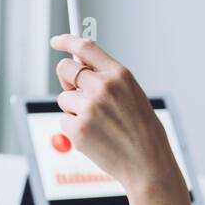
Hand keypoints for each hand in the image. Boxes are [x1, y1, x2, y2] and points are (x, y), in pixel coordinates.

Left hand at [51, 34, 181, 193]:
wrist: (148, 164)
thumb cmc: (142, 131)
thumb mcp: (132, 94)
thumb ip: (107, 80)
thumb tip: (79, 70)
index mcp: (119, 74)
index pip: (86, 47)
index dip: (67, 40)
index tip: (56, 41)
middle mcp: (103, 87)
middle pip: (65, 69)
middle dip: (66, 79)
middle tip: (76, 92)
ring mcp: (88, 108)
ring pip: (64, 98)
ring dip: (74, 108)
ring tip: (98, 123)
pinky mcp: (78, 128)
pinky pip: (64, 120)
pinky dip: (75, 128)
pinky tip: (95, 136)